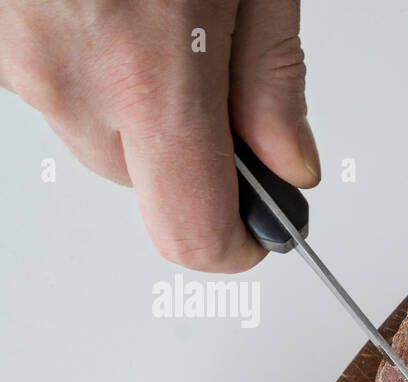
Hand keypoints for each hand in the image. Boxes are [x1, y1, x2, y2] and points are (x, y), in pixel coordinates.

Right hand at [0, 0, 318, 272]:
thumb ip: (272, 78)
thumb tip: (290, 164)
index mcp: (148, 74)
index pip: (194, 231)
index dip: (237, 243)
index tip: (263, 227)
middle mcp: (69, 82)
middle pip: (147, 185)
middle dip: (192, 150)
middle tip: (218, 75)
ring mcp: (16, 62)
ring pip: (98, 136)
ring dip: (138, 104)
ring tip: (158, 16)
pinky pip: (59, 87)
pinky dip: (92, 63)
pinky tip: (113, 5)